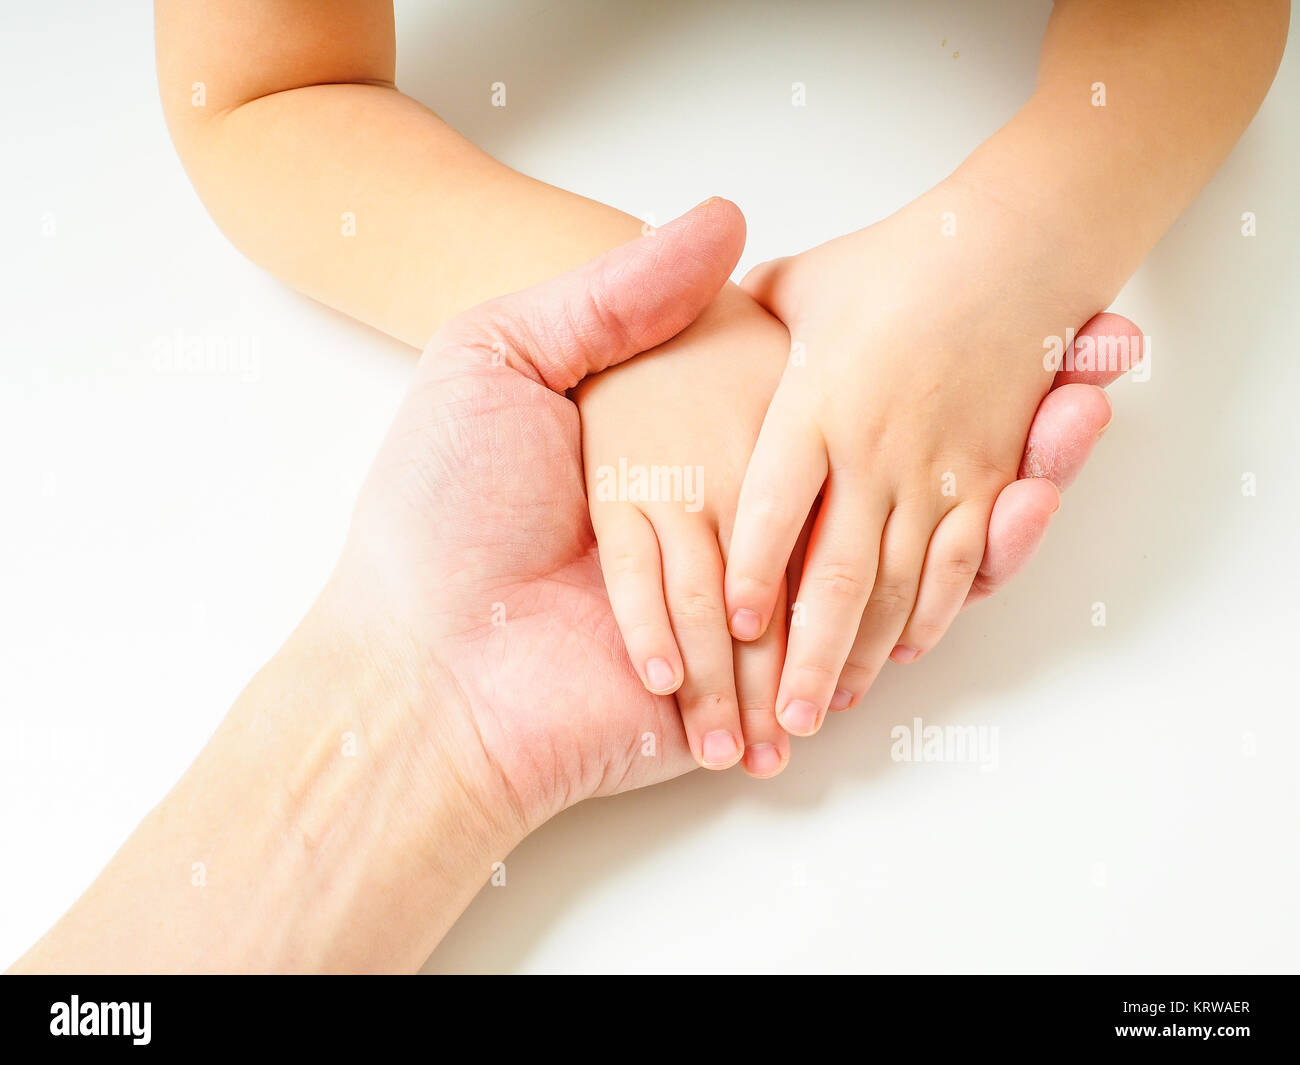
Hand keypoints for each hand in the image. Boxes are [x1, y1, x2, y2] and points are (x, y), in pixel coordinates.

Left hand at [332, 199, 751, 832]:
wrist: (418, 661)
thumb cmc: (441, 510)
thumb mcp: (497, 359)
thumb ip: (609, 294)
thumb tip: (726, 218)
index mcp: (641, 440)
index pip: (745, 412)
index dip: (778, 411)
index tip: (797, 391)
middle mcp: (675, 518)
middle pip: (776, 504)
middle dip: (791, 511)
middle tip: (834, 492)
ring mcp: (692, 611)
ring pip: (779, 589)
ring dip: (794, 600)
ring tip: (809, 570)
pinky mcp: (702, 689)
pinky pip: (763, 668)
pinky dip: (773, 669)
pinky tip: (799, 659)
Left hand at [725, 179, 1135, 736]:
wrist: (1021, 238)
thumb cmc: (897, 259)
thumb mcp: (798, 280)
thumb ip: (739, 326)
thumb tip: (684, 347)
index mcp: (813, 402)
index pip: (772, 505)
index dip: (750, 572)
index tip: (729, 628)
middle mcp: (872, 447)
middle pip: (832, 573)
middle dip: (806, 655)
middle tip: (785, 717)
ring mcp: (937, 468)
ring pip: (894, 586)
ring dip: (864, 654)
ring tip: (834, 707)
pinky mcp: (990, 479)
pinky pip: (961, 564)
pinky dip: (936, 613)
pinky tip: (908, 651)